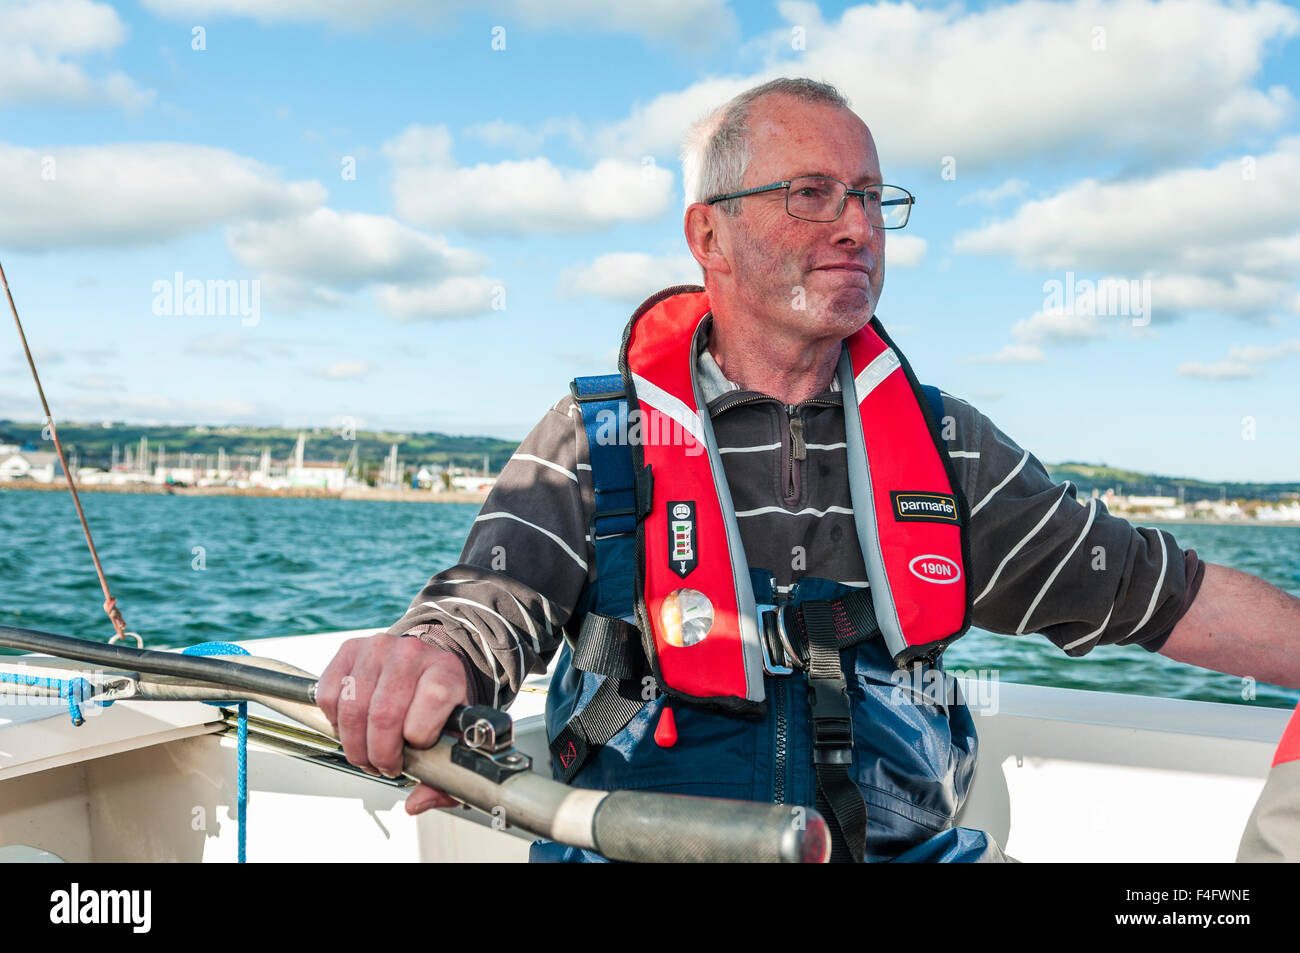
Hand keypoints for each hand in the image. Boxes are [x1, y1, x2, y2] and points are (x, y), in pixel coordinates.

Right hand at [317, 632, 469, 814]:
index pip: (432, 701)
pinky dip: (336, 722)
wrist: (425, 663)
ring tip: (367, 755)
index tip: (415, 752)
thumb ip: (444, 775)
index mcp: (445, 671)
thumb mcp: (454, 734)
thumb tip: (416, 803)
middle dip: (380, 754)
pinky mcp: (349, 650)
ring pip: (352, 709)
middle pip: (384, 715)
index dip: (420, 737)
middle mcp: (411, 653)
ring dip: (355, 745)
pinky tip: (353, 727)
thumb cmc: (438, 702)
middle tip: (384, 767)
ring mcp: (377, 649)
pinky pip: (329, 696)